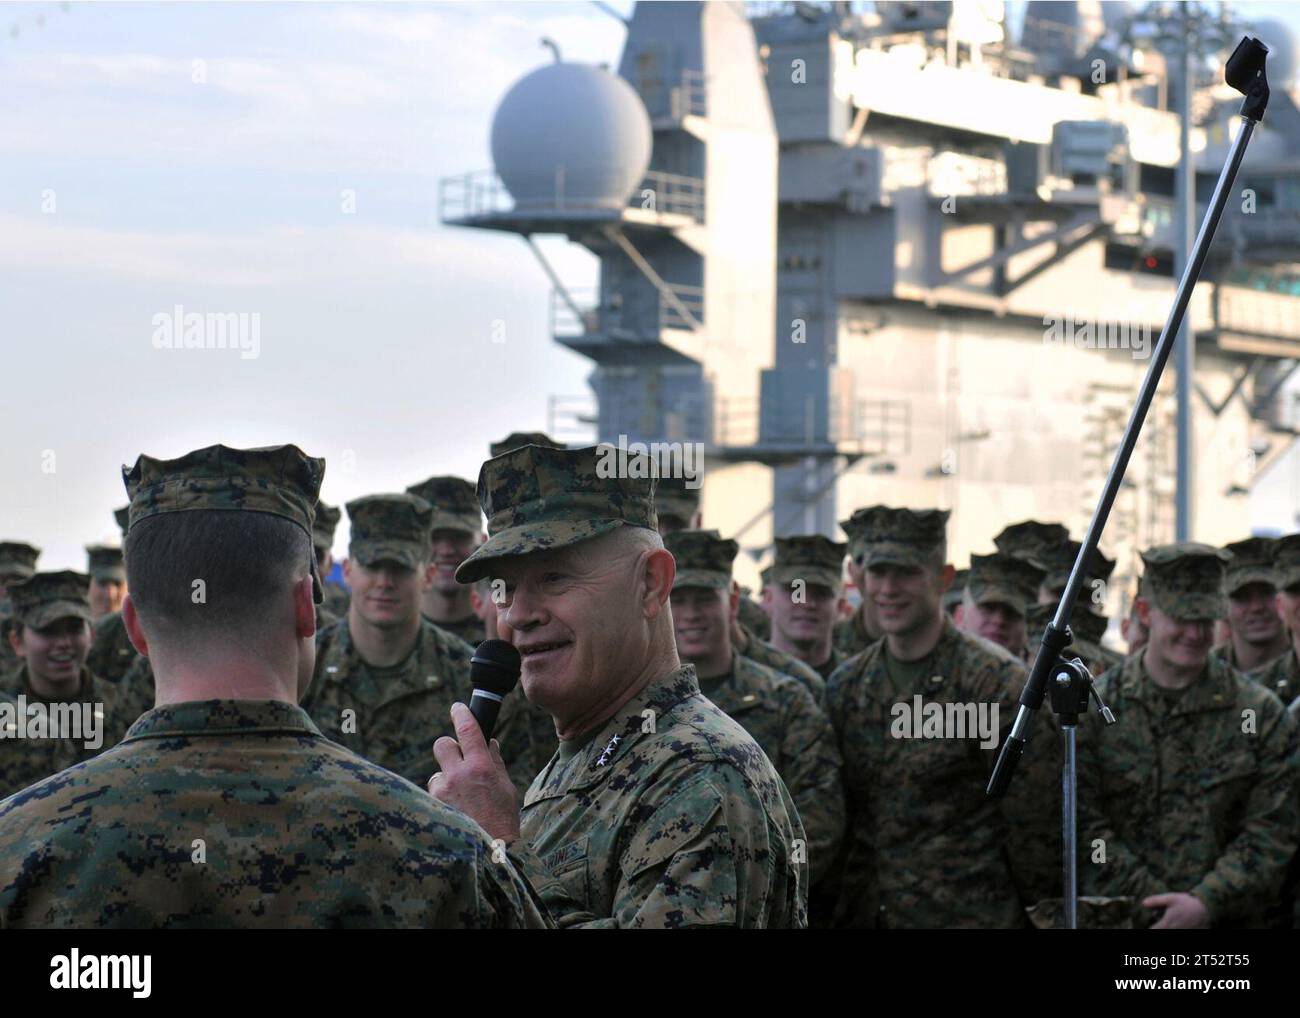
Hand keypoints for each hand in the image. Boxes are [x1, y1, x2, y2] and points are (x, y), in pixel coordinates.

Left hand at [427, 702, 520, 842]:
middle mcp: (458, 775)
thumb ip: (495, 763)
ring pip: (438, 773)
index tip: (457, 708)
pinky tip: (454, 813)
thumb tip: (489, 743)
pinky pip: (434, 794)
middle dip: (449, 749)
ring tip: (460, 801)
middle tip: (458, 760)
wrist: (489, 852)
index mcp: (481, 767)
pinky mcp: (431, 806)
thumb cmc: (502, 820)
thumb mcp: (506, 788)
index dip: (461, 714)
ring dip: (446, 780)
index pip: (467, 730)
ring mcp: (442, 792)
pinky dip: (442, 799)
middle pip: (442, 745)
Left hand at [1143, 892, 1209, 928]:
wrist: (1205, 908)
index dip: (1150, 927)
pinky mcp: (1189, 934)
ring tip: (1169, 924)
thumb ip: (1156, 901)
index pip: (1152, 931)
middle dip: (1158, 929)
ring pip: (1170, 935)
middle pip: (1161, 933)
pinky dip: (1176, 930)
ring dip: (1166, 929)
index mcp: (1167, 924)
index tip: (1150, 923)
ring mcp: (1182, 933)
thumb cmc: (1186, 902)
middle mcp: (1174, 931)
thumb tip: (1143, 903)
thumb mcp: (1170, 898)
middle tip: (1159, 923)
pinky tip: (1176, 925)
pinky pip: (1179, 934)